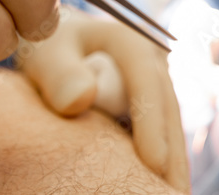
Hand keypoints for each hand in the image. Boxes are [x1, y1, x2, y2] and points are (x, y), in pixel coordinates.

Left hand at [17, 10, 189, 191]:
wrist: (54, 49)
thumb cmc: (45, 49)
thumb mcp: (44, 54)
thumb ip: (58, 74)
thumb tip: (80, 100)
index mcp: (129, 40)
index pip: (147, 81)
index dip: (152, 123)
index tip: (153, 163)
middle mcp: (151, 60)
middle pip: (168, 108)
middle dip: (172, 151)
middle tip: (174, 194)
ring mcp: (155, 82)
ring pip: (170, 123)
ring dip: (173, 159)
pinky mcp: (152, 102)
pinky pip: (161, 131)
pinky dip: (163, 157)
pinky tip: (161, 185)